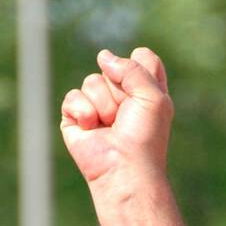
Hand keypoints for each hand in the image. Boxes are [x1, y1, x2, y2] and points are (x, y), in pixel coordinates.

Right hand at [60, 47, 172, 186]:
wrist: (124, 168)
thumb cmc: (144, 136)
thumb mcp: (152, 95)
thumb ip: (132, 67)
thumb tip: (103, 56)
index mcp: (146, 90)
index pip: (141, 58)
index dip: (140, 69)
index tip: (144, 93)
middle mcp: (122, 96)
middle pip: (113, 67)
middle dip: (120, 91)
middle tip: (126, 116)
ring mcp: (97, 106)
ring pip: (92, 81)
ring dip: (104, 105)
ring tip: (110, 126)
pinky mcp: (75, 118)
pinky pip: (73, 97)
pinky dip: (84, 113)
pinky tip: (92, 129)